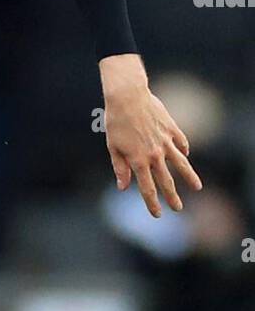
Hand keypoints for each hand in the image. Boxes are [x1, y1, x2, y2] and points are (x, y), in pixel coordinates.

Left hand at [100, 54, 202, 216]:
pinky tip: (186, 154)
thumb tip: (123, 188)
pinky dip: (184, 149)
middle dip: (172, 197)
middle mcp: (155, 154)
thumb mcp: (113, 147)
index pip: (148, 188)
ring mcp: (165, 141)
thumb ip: (120, 168)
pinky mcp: (171, 128)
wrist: (128, 96)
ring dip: (189, 177)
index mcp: (139, 160)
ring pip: (181, 163)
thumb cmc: (116, 121)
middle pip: (166, 181)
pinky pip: (181, 142)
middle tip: (178, 208)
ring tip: (197, 187)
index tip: (158, 214)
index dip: (153, 203)